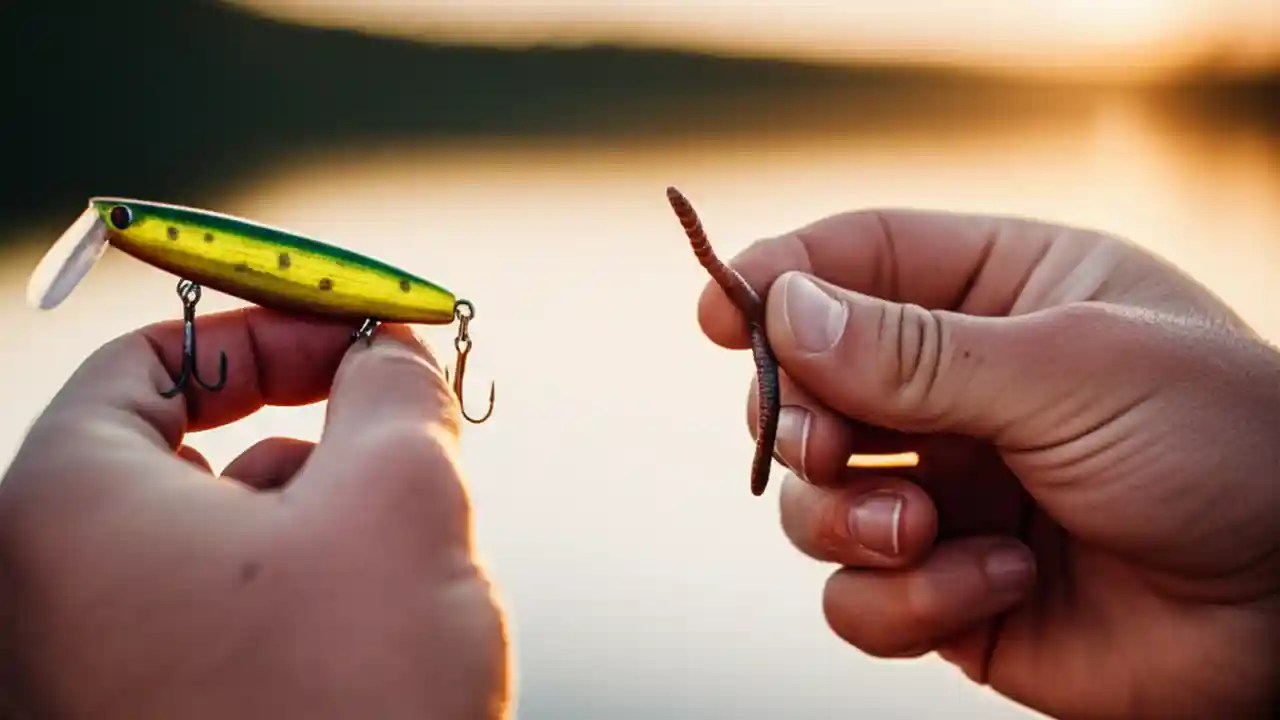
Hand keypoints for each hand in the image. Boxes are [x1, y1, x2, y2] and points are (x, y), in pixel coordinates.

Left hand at [0, 310, 507, 718]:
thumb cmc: (349, 705)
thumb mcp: (400, 501)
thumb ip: (393, 391)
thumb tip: (391, 354)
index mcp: (62, 514)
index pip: (153, 363)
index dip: (273, 326)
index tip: (364, 331)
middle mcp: (46, 599)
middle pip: (191, 457)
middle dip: (316, 439)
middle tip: (406, 444)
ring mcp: (90, 678)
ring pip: (220, 550)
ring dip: (323, 529)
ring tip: (400, 575)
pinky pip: (223, 627)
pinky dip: (304, 605)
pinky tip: (371, 644)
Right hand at [698, 210, 1279, 718]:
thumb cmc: (1225, 449)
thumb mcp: (1073, 370)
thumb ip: (918, 351)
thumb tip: (784, 311)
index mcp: (999, 297)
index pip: (856, 261)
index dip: (779, 280)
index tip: (718, 314)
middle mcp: (959, 392)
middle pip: (808, 387)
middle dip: (801, 423)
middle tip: (828, 447)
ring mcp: (947, 491)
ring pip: (812, 500)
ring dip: (849, 519)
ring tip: (923, 528)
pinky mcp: (946, 590)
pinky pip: (858, 599)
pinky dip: (908, 600)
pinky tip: (998, 582)